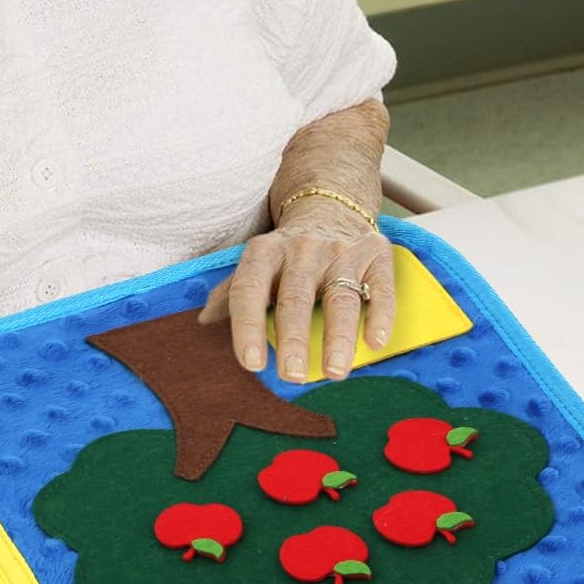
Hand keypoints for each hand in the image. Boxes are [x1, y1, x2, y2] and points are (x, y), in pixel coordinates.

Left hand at [198, 205, 394, 381]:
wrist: (330, 208)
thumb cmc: (286, 253)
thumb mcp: (256, 263)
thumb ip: (231, 292)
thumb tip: (203, 320)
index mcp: (264, 252)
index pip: (249, 290)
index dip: (247, 327)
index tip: (251, 363)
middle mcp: (302, 249)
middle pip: (295, 298)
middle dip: (293, 339)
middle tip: (291, 375)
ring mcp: (341, 251)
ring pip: (340, 298)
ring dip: (338, 338)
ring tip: (334, 372)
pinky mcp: (376, 255)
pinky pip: (381, 289)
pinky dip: (379, 316)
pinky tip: (375, 343)